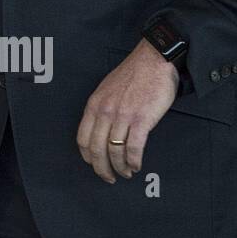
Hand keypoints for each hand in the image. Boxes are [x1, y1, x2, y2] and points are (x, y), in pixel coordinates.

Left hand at [76, 39, 179, 181]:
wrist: (153, 60)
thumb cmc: (133, 74)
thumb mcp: (107, 89)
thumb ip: (102, 108)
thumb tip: (101, 130)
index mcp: (94, 104)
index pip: (83, 138)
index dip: (88, 157)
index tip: (94, 165)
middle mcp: (105, 111)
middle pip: (96, 149)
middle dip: (101, 168)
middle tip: (109, 177)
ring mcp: (122, 116)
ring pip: (114, 151)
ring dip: (120, 167)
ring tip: (126, 172)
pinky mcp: (141, 119)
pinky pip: (133, 148)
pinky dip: (134, 161)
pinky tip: (136, 165)